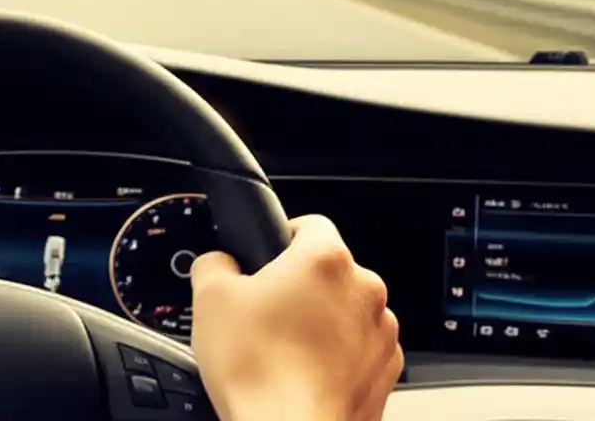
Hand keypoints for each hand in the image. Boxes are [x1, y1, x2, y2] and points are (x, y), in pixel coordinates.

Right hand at [189, 215, 401, 420]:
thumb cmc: (258, 371)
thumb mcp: (209, 298)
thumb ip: (214, 263)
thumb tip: (219, 263)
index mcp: (326, 259)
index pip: (308, 224)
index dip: (280, 236)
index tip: (266, 257)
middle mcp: (364, 290)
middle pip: (327, 271)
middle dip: (297, 286)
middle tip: (262, 312)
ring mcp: (381, 333)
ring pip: (344, 311)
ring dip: (319, 321)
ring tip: (281, 348)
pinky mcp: (385, 370)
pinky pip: (358, 348)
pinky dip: (335, 355)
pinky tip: (301, 372)